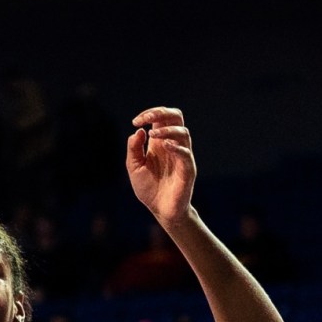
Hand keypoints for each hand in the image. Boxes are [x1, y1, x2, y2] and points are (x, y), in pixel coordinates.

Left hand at [127, 107, 196, 226]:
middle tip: (147, 118)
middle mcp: (173, 145)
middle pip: (176, 117)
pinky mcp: (187, 169)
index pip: (161, 117)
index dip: (149, 113)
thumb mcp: (134, 167)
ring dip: (167, 129)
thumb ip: (134, 148)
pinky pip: (186, 153)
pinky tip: (164, 145)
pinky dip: (176, 147)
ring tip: (153, 134)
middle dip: (162, 112)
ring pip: (183, 132)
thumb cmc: (148, 188)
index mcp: (159, 142)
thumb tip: (138, 130)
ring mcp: (182, 156)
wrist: (160, 209)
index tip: (135, 121)